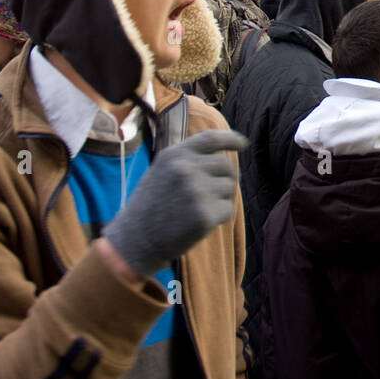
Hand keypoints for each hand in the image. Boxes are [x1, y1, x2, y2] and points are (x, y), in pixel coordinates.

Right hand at [102, 129, 247, 278]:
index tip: (243, 143)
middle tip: (217, 192)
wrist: (136, 240)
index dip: (231, 139)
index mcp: (175, 155)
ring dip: (222, 198)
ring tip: (198, 209)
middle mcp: (186, 169)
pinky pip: (228, 209)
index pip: (211, 138)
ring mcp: (197, 192)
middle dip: (227, 177)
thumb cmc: (151, 206)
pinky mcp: (205, 215)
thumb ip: (188, 160)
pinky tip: (200, 222)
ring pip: (230, 188)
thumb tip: (224, 155)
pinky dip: (220, 217)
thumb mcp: (161, 171)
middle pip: (227, 165)